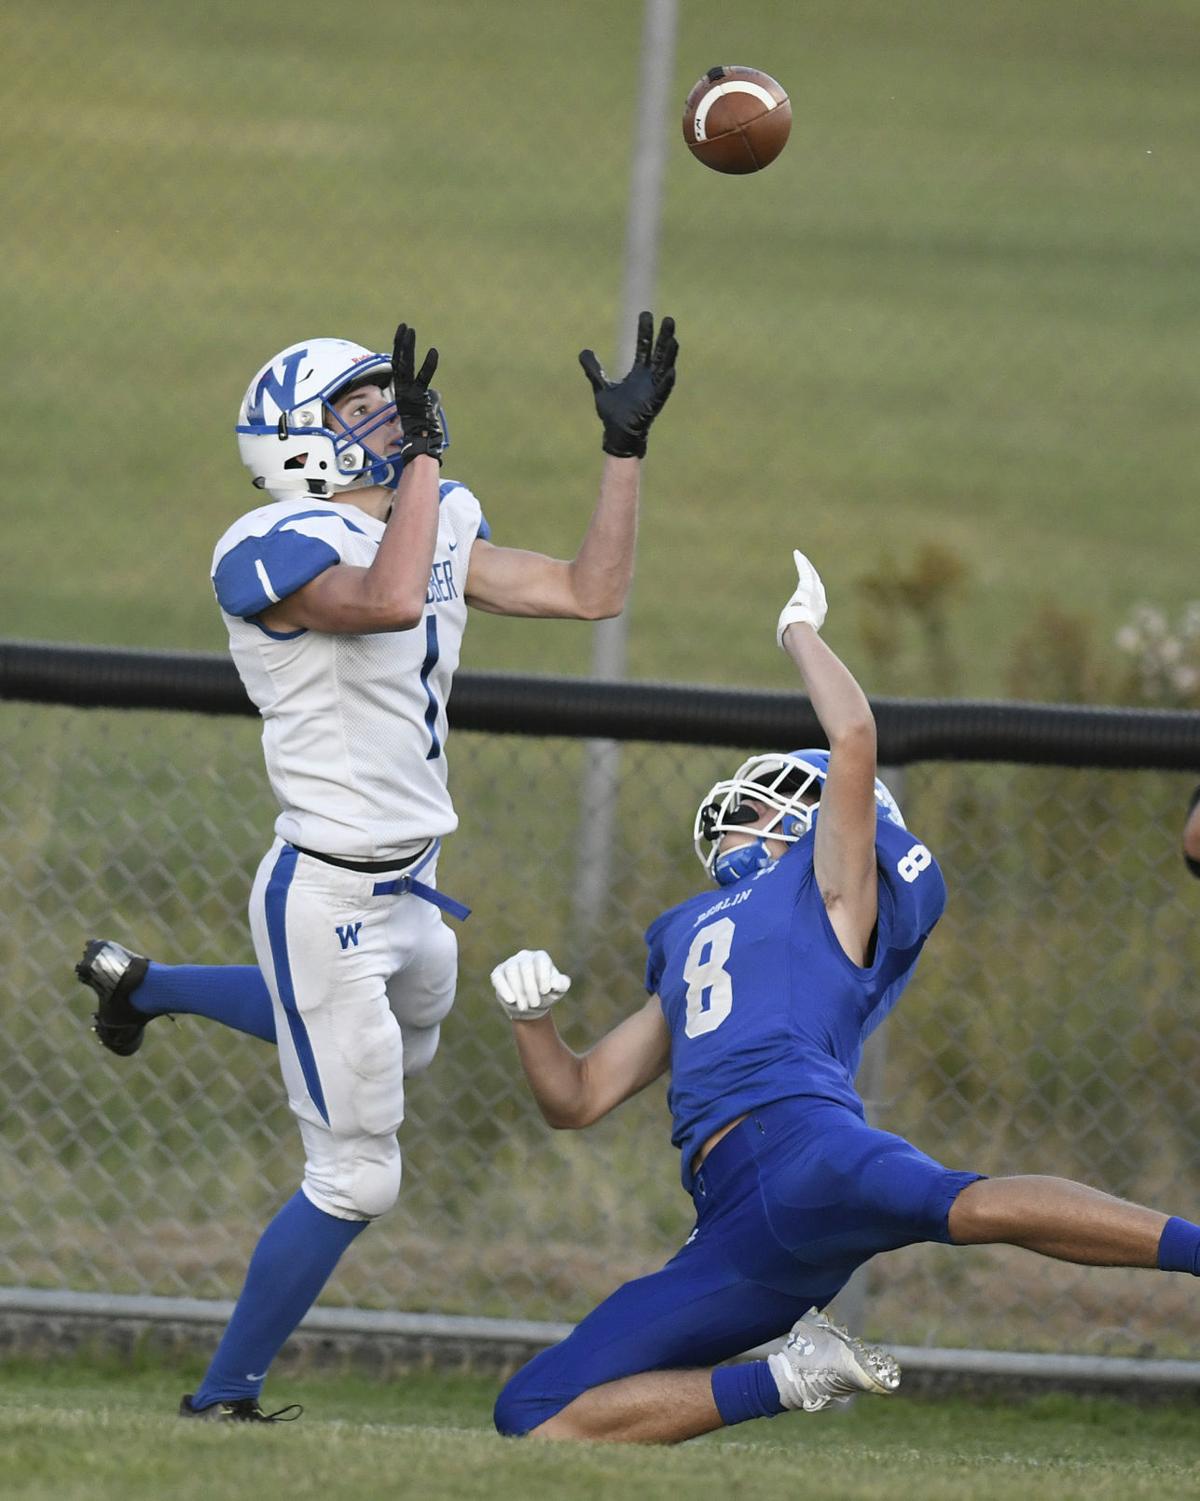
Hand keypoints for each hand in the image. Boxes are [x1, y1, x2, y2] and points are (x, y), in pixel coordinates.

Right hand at [391, 322, 443, 463]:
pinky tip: (433, 352)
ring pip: (405, 366)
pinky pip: (423, 378)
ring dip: (407, 347)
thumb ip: (430, 398)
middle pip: (400, 362)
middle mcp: (404, 390)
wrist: (421, 443)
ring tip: (409, 330)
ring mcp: (409, 392)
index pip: (400, 367)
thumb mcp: (427, 409)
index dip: (400, 350)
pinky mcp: (416, 396)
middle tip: (403, 326)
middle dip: (401, 343)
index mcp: (404, 391)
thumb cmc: (424, 429)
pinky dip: (428, 366)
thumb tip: (435, 394)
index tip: (402, 335)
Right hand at [490, 949, 571, 1021]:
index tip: (545, 992)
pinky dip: (503, 988)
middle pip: (525, 967)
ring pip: (511, 971)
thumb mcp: (558, 990)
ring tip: (524, 1006)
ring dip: (518, 990)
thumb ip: (562, 984)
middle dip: (530, 988)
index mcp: (540, 957)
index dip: (543, 977)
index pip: (541, 961)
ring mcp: (510, 963)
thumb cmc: (546, 994)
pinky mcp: (498, 973)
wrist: (531, 1005)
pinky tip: (511, 1000)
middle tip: (534, 1003)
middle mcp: (525, 956)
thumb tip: (554, 983)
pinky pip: (497, 977)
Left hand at [579, 312, 677, 457]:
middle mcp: (649, 379)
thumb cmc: (614, 414)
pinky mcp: (653, 405)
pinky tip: (671, 371)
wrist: (617, 435)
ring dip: (669, 355)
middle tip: (669, 319)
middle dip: (663, 337)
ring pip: (664, 369)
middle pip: (658, 353)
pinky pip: (662, 392)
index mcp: (639, 373)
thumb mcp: (601, 387)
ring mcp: (653, 391)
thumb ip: (594, 370)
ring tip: (674, 340)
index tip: (646, 314)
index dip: (645, 332)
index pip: (644, 347)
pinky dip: (666, 382)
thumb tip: (583, 352)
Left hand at [776, 549, 827, 647]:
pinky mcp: (806, 586)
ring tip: (802, 559)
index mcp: (819, 614)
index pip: (818, 601)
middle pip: (818, 586)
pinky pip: (804, 570)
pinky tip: (797, 554)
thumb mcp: (796, 638)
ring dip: (806, 567)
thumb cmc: (796, 638)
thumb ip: (794, 639)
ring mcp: (815, 593)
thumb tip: (786, 647)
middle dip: (813, 577)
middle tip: (809, 569)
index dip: (815, 594)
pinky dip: (801, 562)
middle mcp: (820, 602)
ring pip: (812, 576)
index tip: (810, 590)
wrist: (799, 632)